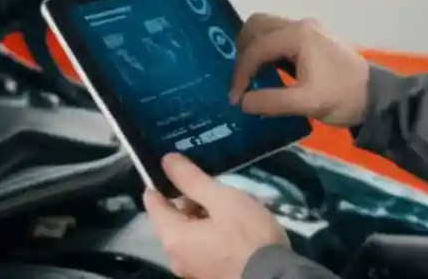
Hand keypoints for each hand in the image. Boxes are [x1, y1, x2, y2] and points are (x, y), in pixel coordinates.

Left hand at [143, 153, 288, 278]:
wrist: (275, 278)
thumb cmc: (248, 237)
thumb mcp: (222, 200)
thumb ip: (192, 180)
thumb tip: (166, 160)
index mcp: (172, 237)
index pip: (152, 201)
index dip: (163, 180)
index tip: (182, 167)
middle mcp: (175, 257)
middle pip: (173, 217)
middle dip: (192, 199)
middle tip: (219, 188)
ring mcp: (191, 269)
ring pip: (190, 231)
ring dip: (206, 214)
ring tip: (234, 205)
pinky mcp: (208, 275)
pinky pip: (202, 245)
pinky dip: (213, 231)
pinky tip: (237, 225)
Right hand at [228, 13, 370, 126]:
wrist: (375, 97)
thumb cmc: (342, 98)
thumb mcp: (306, 104)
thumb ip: (271, 101)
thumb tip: (242, 102)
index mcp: (298, 36)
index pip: (257, 47)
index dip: (242, 71)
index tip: (236, 96)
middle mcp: (300, 24)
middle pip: (257, 25)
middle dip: (243, 51)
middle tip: (241, 78)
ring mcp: (307, 28)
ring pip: (266, 26)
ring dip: (253, 47)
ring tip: (251, 75)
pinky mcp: (312, 36)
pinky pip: (278, 34)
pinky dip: (266, 48)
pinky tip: (267, 70)